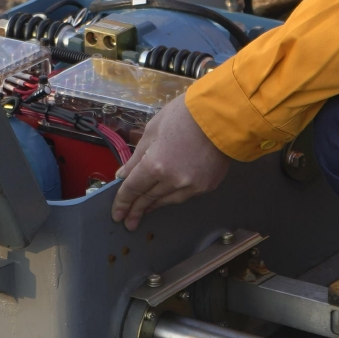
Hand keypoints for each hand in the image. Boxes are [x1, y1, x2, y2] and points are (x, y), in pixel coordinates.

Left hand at [111, 97, 231, 230]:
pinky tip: (166, 197)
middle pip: (149, 198)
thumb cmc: (184, 115)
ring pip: (167, 201)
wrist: (222, 115)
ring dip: (154, 206)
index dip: (123, 202)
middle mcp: (172, 181)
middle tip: (128, 222)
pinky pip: (184, 196)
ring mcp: (192, 186)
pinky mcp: (207, 186)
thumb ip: (137, 156)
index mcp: (155, 164)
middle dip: (136, 210)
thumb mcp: (153, 130)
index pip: (133, 188)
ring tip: (144, 210)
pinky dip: (173, 196)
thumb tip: (124, 174)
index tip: (116, 213)